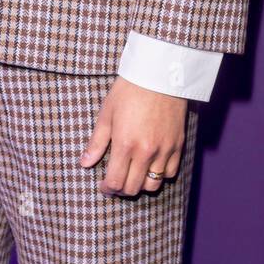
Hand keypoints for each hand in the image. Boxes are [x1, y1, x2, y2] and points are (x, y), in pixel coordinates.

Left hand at [80, 76, 187, 195]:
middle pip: (133, 188)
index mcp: (125, 144)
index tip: (103, 185)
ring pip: (153, 185)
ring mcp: (164, 150)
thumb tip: (85, 163)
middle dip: (121, 189)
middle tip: (115, 183)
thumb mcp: (107, 113)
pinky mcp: (178, 145)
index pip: (115, 181)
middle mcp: (145, 151)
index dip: (107, 188)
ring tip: (133, 176)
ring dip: (140, 185)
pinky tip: (151, 167)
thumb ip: (96, 142)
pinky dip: (160, 175)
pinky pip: (170, 173)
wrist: (158, 74)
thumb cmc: (129, 90)